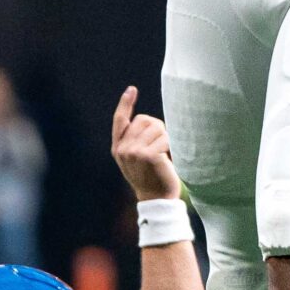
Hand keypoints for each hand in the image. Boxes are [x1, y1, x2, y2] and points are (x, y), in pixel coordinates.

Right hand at [109, 86, 178, 201]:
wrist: (157, 199)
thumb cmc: (152, 177)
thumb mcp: (137, 158)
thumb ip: (136, 141)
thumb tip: (148, 121)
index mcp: (118, 148)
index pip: (120, 120)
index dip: (125, 103)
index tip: (131, 89)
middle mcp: (122, 148)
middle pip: (145, 120)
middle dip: (158, 130)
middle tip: (161, 149)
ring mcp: (133, 152)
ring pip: (157, 127)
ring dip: (166, 139)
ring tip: (164, 156)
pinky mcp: (147, 155)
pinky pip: (166, 138)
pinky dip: (171, 146)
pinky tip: (168, 159)